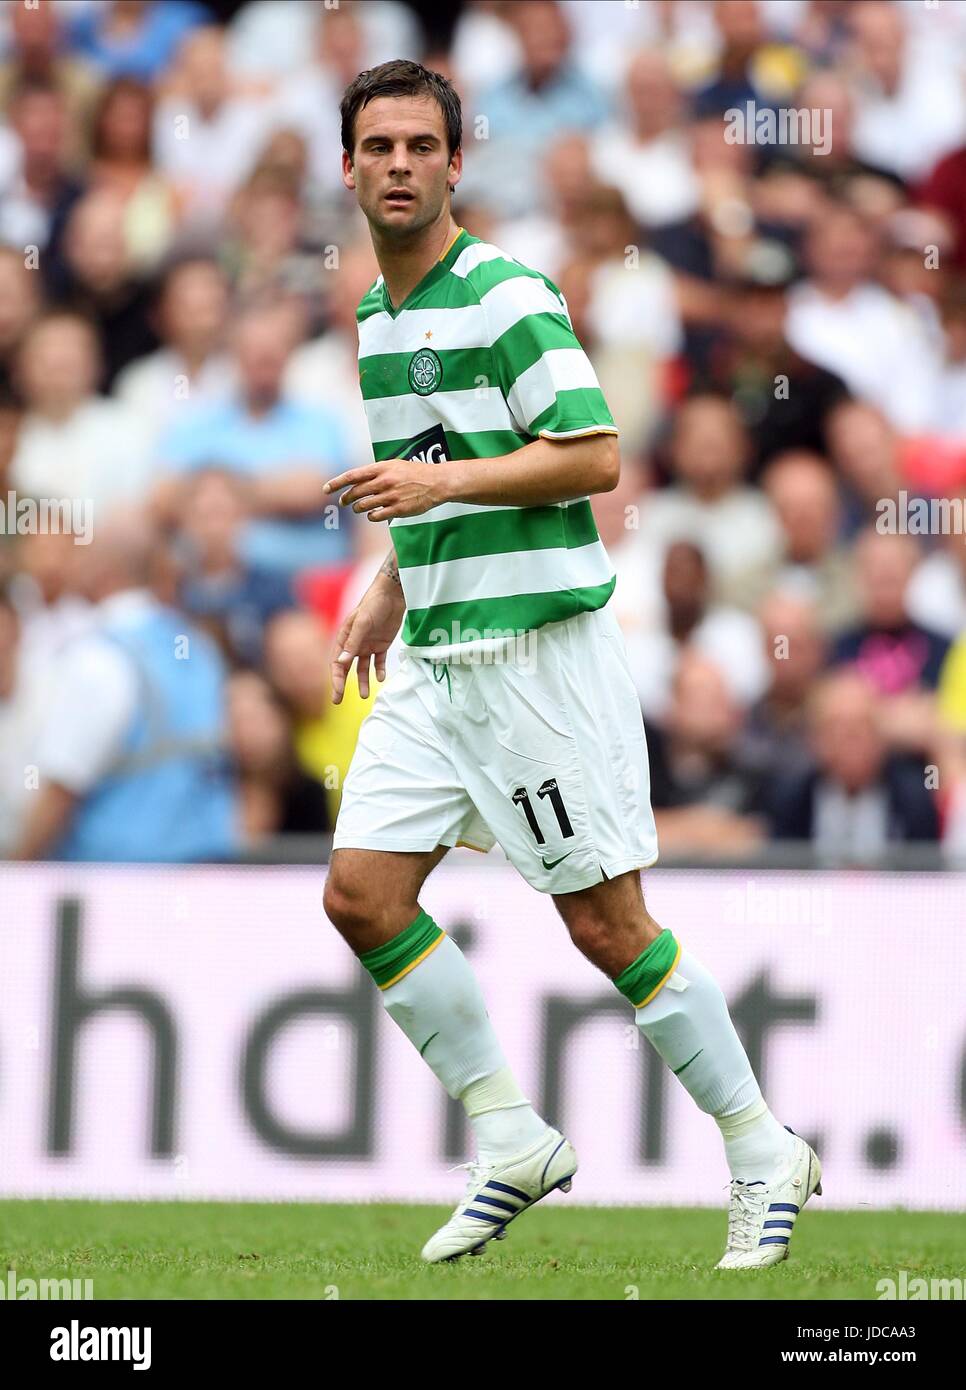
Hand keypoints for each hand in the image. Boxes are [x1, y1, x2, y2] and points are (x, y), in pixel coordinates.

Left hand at [323, 460, 451, 520]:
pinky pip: (375, 516)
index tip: (326, 489)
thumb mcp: (394, 465)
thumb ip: (375, 472)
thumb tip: (356, 480)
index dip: (336, 483)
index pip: (352, 475)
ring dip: (358, 508)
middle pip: (355, 492)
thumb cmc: (414, 473)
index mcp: (381, 468)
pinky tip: (374, 513)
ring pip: (363, 506)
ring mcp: (390, 496)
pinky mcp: (397, 509)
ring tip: (359, 508)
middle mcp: (384, 481)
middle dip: (346, 499)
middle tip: (344, 502)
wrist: (437, 482)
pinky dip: (371, 516)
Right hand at [330, 578, 404, 702]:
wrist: (393, 593)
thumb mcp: (362, 623)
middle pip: (346, 668)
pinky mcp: (382, 644)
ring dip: (363, 681)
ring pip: (362, 668)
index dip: (336, 678)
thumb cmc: (373, 604)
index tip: (337, 693)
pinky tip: (381, 678)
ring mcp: (367, 644)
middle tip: (338, 701)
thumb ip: (353, 642)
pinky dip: (379, 670)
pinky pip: (378, 661)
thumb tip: (342, 662)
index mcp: (344, 637)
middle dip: (342, 684)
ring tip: (366, 695)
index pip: (337, 662)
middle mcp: (354, 643)